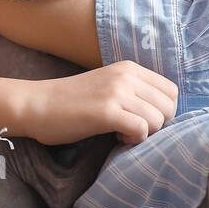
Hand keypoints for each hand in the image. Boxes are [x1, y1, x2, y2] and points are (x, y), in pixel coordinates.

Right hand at [18, 61, 177, 146]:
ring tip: (122, 133)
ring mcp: (116, 92)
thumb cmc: (71, 102)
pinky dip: (134, 139)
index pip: (171, 90)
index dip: (163, 111)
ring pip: (159, 119)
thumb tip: (163, 114)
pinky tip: (117, 137)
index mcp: (129, 68)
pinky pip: (142, 129)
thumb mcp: (108, 86)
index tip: (142, 119)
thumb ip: (133, 92)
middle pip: (170, 106)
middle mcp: (126, 76)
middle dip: (158, 125)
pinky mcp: (106, 112)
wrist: (36, 104)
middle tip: (134, 130)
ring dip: (145, 134)